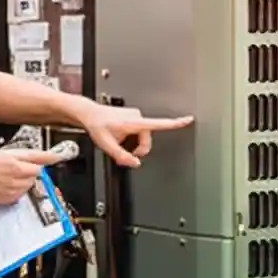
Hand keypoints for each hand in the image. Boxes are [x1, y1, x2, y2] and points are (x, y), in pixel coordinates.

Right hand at [0, 149, 62, 203]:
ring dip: (24, 180)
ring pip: (29, 184)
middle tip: (16, 166)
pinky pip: (21, 194)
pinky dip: (17, 189)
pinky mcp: (9, 200)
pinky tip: (5, 183)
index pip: (40, 163)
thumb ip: (30, 155)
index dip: (48, 159)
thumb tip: (48, 156)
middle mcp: (17, 181)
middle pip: (35, 174)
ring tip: (9, 175)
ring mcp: (13, 192)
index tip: (58, 157)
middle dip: (29, 170)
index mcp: (16, 167)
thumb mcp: (7, 153)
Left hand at [76, 103, 193, 167]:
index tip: (188, 120)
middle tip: (124, 153)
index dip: (175, 123)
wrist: (90, 114)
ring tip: (119, 142)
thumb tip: (135, 163)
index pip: (159, 123)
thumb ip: (122, 156)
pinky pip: (138, 131)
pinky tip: (120, 136)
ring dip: (134, 143)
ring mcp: (135, 115)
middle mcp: (137, 116)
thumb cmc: (97, 125)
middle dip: (139, 149)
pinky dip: (132, 137)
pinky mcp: (133, 116)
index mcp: (134, 122)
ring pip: (143, 136)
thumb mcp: (107, 145)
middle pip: (147, 139)